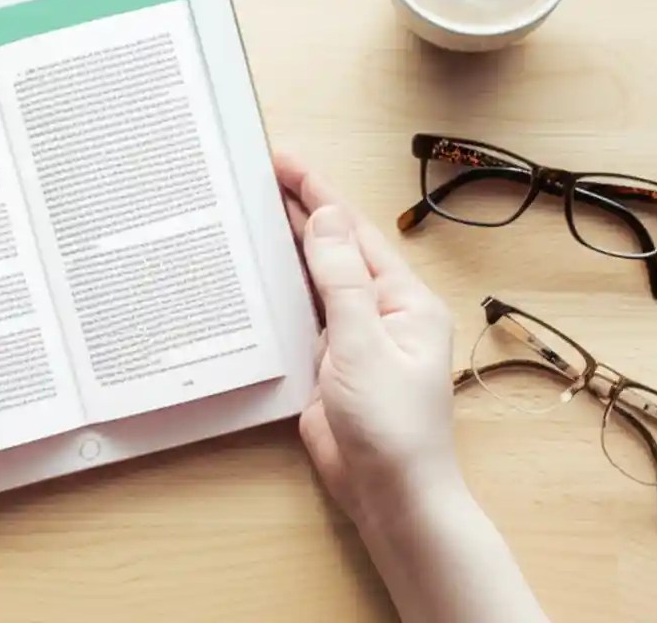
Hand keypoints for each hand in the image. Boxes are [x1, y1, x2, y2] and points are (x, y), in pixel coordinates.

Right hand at [274, 152, 459, 524]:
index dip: (319, 194)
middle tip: (261, 173)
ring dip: (287, 247)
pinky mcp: (328, 364)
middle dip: (300, 210)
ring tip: (253, 209)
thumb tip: (325, 218)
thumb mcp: (363, 344)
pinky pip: (302, 316)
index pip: (355, 233)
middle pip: (335, 249)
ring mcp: (353, 338)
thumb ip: (341, 280)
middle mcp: (380, 312)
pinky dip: (280, 291)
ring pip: (315, 280)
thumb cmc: (392, 426)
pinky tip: (258, 272)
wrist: (390, 493)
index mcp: (403, 300)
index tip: (285, 162)